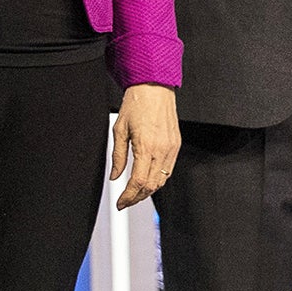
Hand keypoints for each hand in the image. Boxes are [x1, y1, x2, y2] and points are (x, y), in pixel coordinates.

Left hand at [111, 83, 180, 208]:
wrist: (154, 87)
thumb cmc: (136, 104)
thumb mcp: (119, 130)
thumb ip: (117, 156)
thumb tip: (115, 177)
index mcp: (146, 146)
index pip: (138, 182)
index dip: (128, 197)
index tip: (120, 203)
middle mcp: (162, 150)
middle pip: (151, 186)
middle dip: (137, 198)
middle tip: (126, 202)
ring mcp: (171, 148)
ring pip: (162, 181)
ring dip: (148, 191)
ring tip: (135, 193)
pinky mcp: (176, 145)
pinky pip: (169, 170)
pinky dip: (158, 179)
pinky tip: (148, 179)